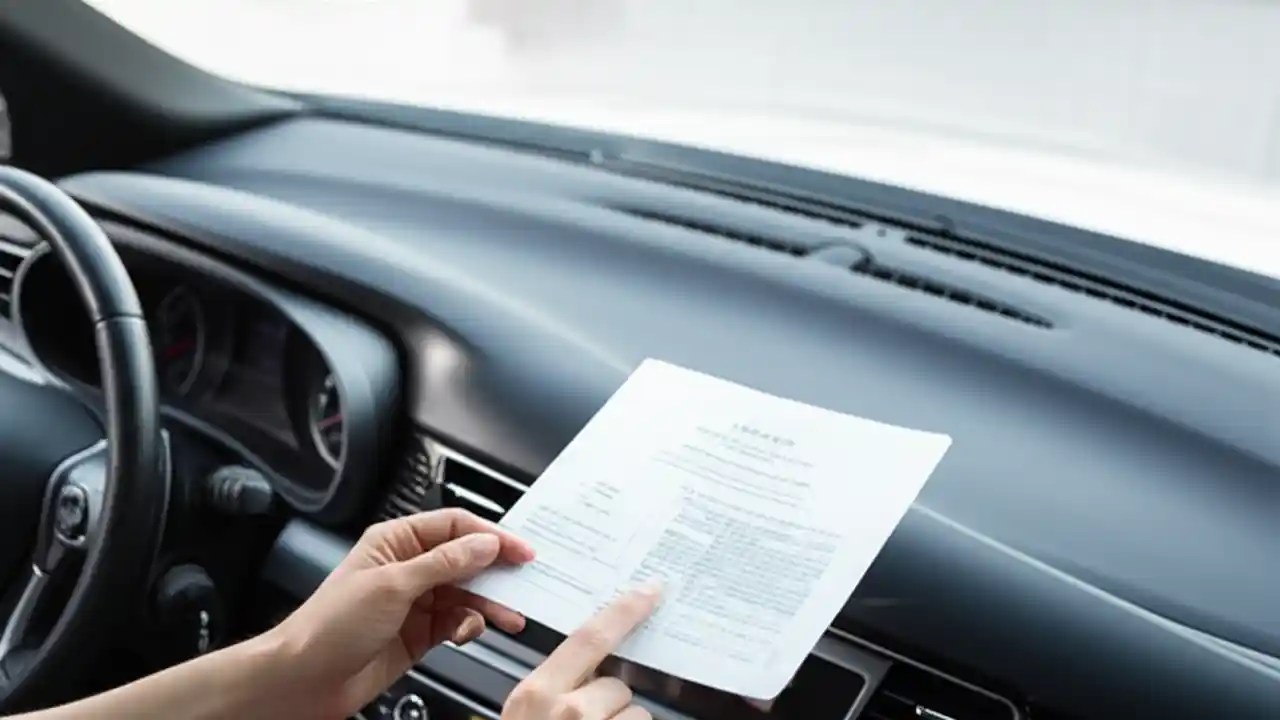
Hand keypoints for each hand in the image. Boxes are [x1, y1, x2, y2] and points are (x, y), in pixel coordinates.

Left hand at [266, 509, 534, 717]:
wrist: (305, 679)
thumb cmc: (331, 624)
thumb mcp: (393, 585)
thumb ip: (444, 563)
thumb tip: (484, 544)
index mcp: (396, 541)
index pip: (454, 527)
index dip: (491, 535)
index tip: (521, 551)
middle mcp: (408, 567)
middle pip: (466, 560)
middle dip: (496, 573)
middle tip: (524, 585)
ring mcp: (414, 602)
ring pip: (466, 595)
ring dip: (488, 606)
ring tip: (509, 617)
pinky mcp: (419, 633)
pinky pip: (456, 623)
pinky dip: (469, 627)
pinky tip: (467, 634)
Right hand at [503, 584, 662, 719]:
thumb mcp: (521, 714)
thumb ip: (551, 687)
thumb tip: (587, 672)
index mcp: (537, 692)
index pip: (590, 637)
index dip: (626, 611)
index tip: (651, 591)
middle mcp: (571, 712)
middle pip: (616, 684)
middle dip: (610, 702)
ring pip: (635, 714)